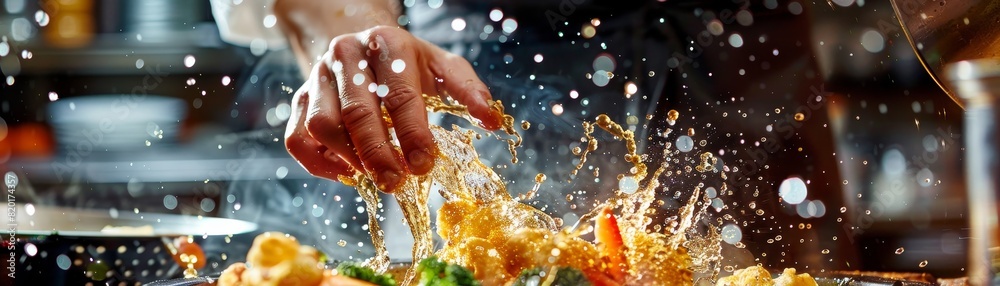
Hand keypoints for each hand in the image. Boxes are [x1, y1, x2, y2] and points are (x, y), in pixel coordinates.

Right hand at [285, 26, 501, 191]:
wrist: (361, 47)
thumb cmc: (406, 64)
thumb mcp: (442, 66)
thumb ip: (468, 90)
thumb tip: (493, 121)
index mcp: (386, 42)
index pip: (399, 94)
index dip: (412, 133)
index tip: (425, 164)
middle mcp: (346, 54)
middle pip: (357, 112)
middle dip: (379, 153)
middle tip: (397, 182)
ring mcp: (317, 76)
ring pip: (323, 125)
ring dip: (350, 158)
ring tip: (376, 175)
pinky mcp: (298, 98)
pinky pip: (298, 138)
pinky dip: (320, 163)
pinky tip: (348, 172)